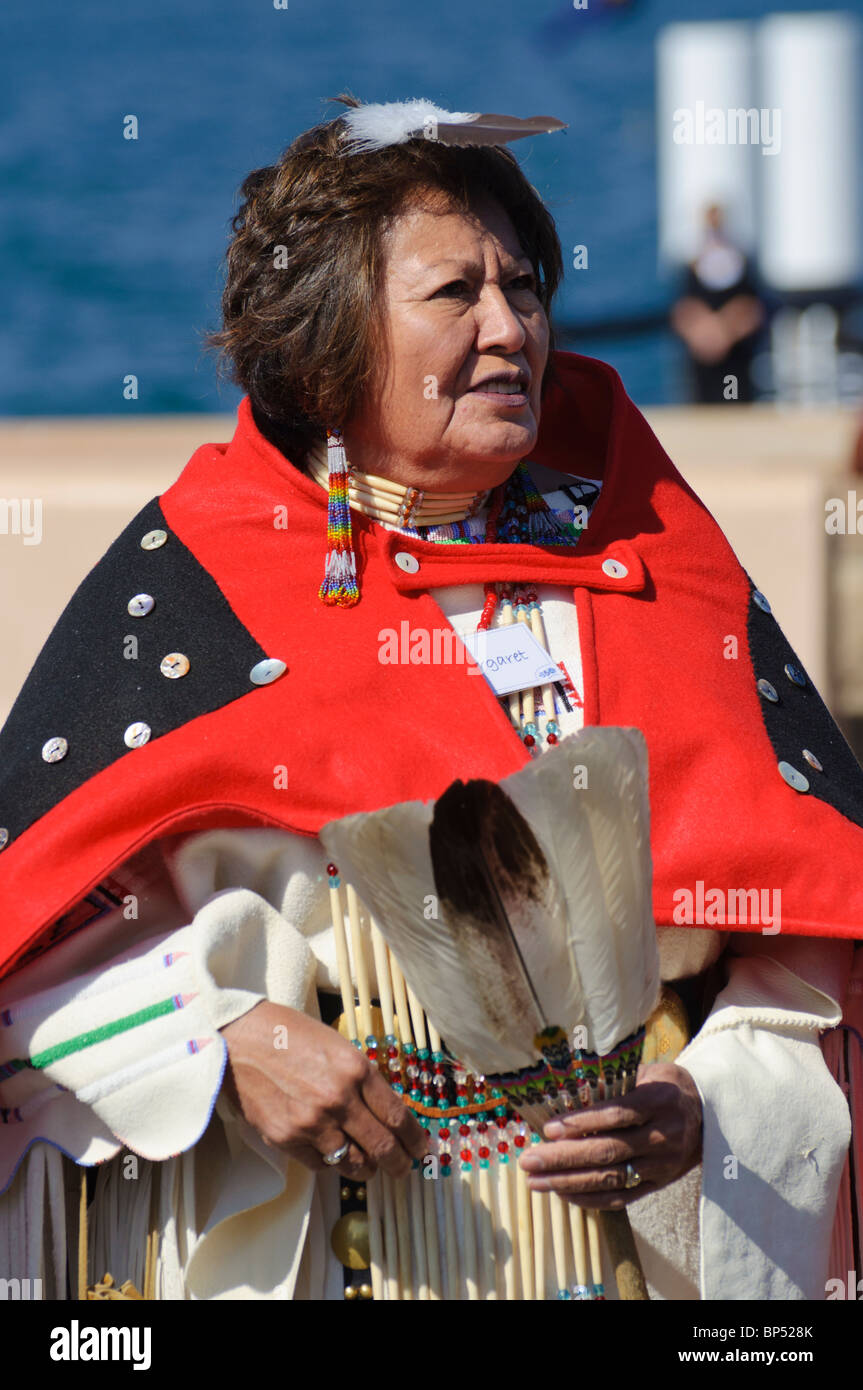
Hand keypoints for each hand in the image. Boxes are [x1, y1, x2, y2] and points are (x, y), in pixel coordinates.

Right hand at [220, 1000, 427, 1180]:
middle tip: (404, 1168)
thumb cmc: (287, 1034)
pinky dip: (332, 1162)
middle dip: (399, 1163)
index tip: (419, 1147)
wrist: (237, 1040)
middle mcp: (338, 1099)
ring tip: (371, 1167)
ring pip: (353, 1162)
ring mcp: (311, 1123)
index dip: (413, 1138)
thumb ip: (361, 1077)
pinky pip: (321, 1164)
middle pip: (382, 1146)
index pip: (397, 1115)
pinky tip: (334, 1154)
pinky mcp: (286, 1139)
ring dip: (367, 1168)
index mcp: (355, 1069)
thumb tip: (385, 1110)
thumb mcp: (336, 1044)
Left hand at [517, 1062, 702, 1208]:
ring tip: (535, 1181)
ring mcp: (662, 1164)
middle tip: (529, 1160)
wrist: (709, 1114)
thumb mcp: (646, 1073)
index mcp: (659, 1101)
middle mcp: (662, 1135)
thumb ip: (612, 1083)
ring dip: (569, 1182)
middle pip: (608, 1150)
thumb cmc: (666, 1086)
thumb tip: (565, 1090)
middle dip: (564, 1158)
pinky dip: (590, 1199)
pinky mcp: (659, 1184)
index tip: (549, 1128)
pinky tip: (562, 1194)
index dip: (582, 1122)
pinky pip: (622, 1197)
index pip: (617, 1114)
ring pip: (611, 1177)